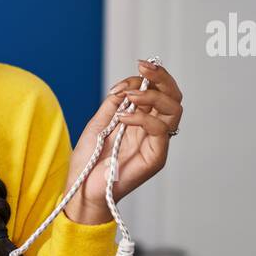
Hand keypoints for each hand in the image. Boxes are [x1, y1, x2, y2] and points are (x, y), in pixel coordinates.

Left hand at [63, 59, 182, 223]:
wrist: (81, 189)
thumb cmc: (89, 161)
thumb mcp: (99, 123)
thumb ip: (115, 103)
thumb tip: (130, 84)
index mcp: (142, 120)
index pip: (160, 92)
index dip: (152, 76)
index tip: (138, 66)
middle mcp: (154, 130)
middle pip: (174, 97)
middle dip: (162, 78)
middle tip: (144, 67)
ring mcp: (157, 144)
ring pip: (174, 110)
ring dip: (153, 96)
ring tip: (131, 96)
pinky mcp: (156, 158)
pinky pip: (160, 131)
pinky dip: (143, 118)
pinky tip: (123, 117)